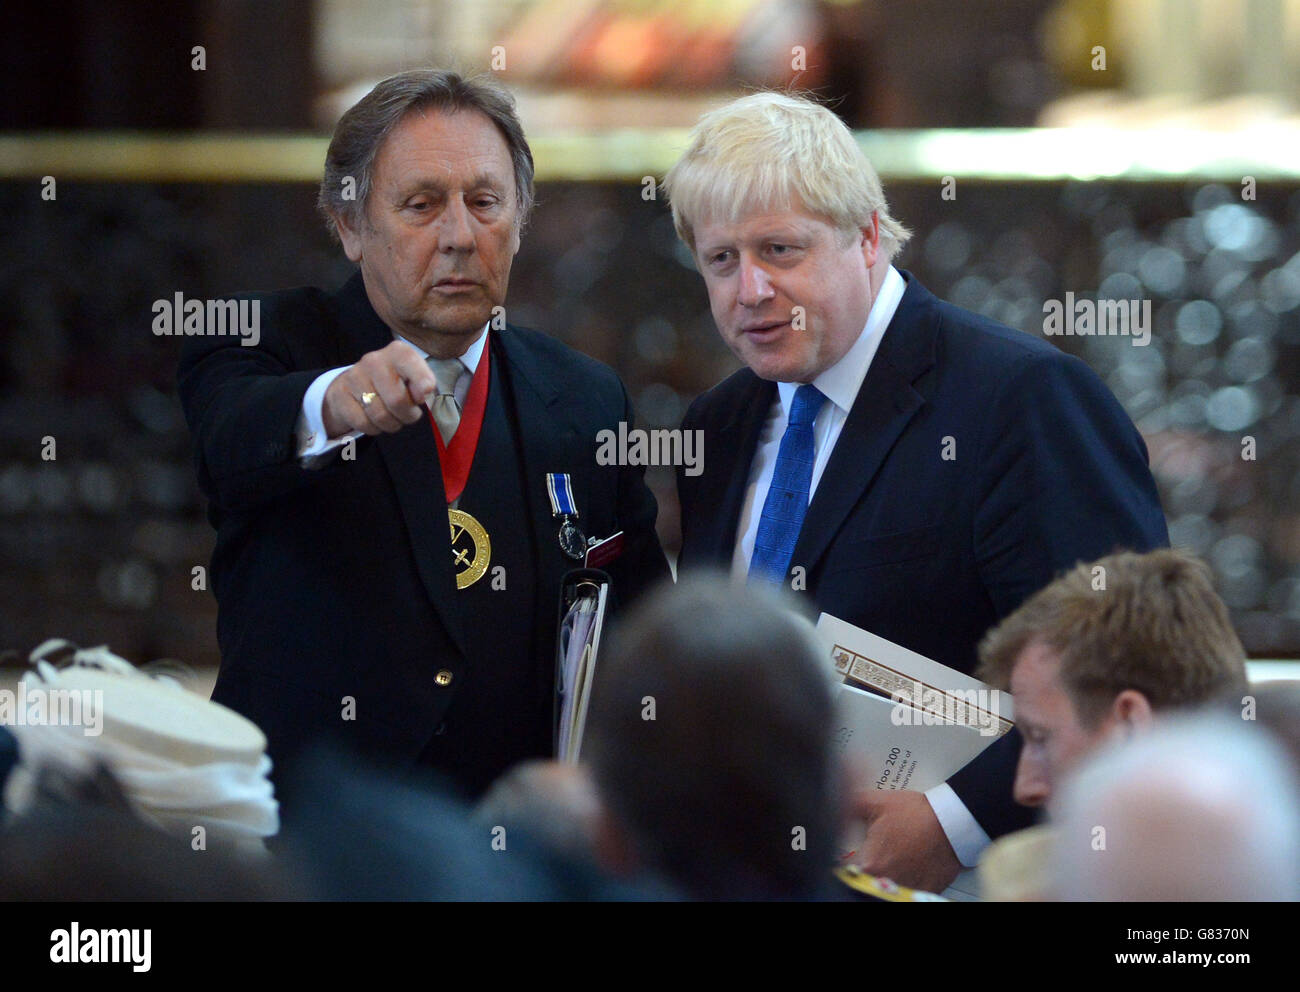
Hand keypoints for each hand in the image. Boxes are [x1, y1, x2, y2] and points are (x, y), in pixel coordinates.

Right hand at [322, 340, 437, 437]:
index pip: (409, 361)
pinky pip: (363, 423)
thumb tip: (423, 393)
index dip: (422, 381)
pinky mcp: (340, 394)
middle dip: (408, 415)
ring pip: (380, 415)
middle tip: (409, 415)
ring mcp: (354, 376)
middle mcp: (374, 360)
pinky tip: (374, 419)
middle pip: (397, 399)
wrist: (353, 387)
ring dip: (391, 424)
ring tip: (392, 417)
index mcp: (397, 352)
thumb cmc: (392, 385)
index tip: (423, 396)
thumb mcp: (412, 380)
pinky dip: (374, 428)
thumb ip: (424, 384)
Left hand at [848, 789, 961, 893]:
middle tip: (874, 855)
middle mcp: (888, 881)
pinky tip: (906, 868)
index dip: (847, 864)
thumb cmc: (917, 813)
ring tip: (892, 860)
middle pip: (866, 882)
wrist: (952, 821)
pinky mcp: (925, 892)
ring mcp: (908, 888)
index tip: (850, 857)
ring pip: (885, 888)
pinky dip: (903, 883)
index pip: (847, 873)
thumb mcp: (876, 802)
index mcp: (871, 864)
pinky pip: (906, 892)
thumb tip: (832, 805)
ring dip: (883, 877)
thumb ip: (849, 807)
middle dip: (864, 872)